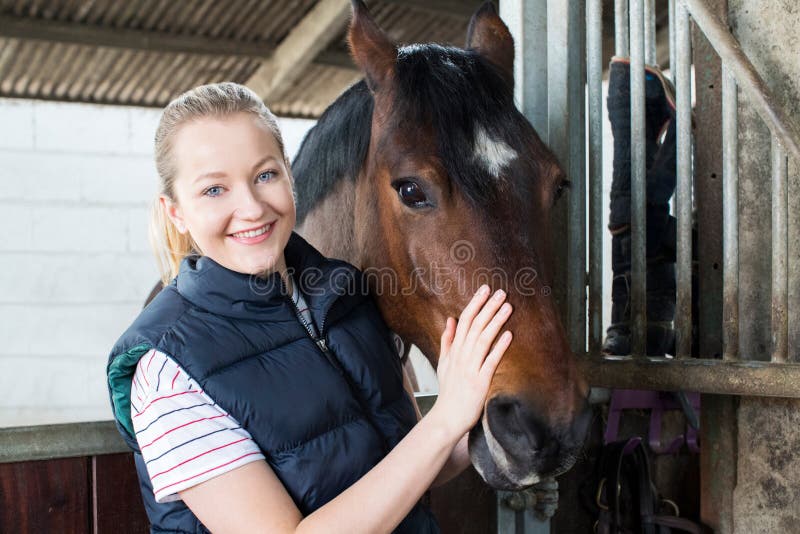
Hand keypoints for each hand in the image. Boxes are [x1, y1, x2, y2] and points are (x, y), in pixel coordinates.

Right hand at [431, 285, 512, 440]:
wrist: (447, 417)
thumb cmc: (448, 391)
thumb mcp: (444, 363)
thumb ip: (447, 340)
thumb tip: (450, 319)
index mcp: (454, 350)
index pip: (464, 321)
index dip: (475, 304)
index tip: (484, 289)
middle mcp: (461, 356)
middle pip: (475, 326)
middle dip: (488, 308)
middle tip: (501, 292)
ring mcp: (470, 368)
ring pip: (483, 340)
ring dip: (495, 322)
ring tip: (508, 307)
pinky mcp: (479, 382)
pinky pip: (490, 361)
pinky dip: (499, 348)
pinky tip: (509, 335)